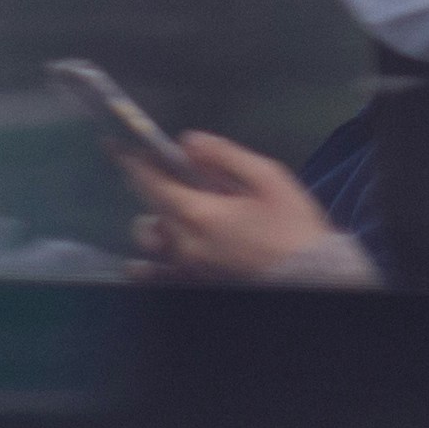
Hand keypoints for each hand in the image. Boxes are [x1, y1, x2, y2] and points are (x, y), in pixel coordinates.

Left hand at [122, 130, 335, 280]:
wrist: (313, 276)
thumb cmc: (294, 225)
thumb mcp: (268, 178)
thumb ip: (224, 156)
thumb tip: (188, 142)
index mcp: (200, 213)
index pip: (151, 182)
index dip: (131, 161)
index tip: (115, 145)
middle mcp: (184, 243)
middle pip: (149, 207)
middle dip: (154, 184)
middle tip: (176, 174)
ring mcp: (186, 269)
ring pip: (150, 240)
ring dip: (156, 221)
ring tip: (179, 213)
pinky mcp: (194, 285)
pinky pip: (156, 276)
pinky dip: (146, 265)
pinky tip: (145, 260)